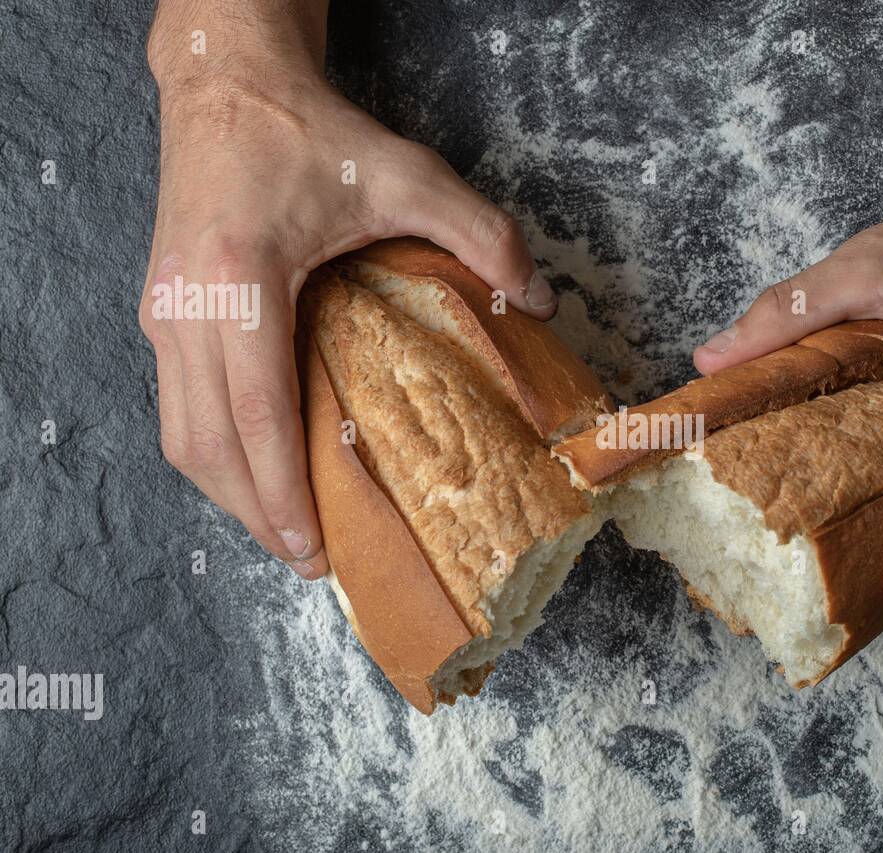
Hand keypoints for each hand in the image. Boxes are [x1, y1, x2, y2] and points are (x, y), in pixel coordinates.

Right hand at [138, 44, 554, 577]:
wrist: (227, 83)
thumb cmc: (309, 134)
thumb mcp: (408, 172)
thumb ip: (482, 233)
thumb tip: (541, 300)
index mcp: (240, 279)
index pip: (256, 412)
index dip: (282, 492)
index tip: (313, 549)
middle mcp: (185, 306)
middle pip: (209, 445)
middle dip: (258, 515)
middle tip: (312, 559)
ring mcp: (164, 312)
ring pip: (182, 437)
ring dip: (231, 494)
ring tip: (288, 530)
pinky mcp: (160, 311)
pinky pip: (177, 408)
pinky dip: (216, 454)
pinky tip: (259, 472)